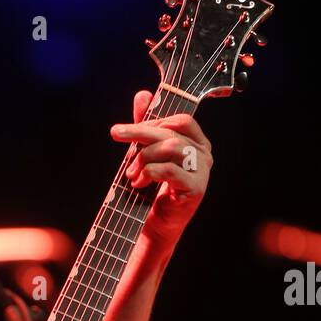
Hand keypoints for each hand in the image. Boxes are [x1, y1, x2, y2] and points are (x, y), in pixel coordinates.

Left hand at [111, 90, 212, 248]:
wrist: (157, 225)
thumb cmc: (154, 188)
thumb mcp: (147, 152)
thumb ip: (147, 124)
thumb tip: (142, 94)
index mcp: (198, 142)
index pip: (180, 119)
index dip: (153, 120)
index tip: (127, 129)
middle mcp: (204, 154)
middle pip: (171, 132)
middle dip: (139, 132)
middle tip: (116, 134)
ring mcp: (202, 172)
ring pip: (170, 148)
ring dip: (143, 157)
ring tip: (130, 173)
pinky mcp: (195, 188)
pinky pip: (169, 170)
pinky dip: (149, 172)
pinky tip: (139, 182)